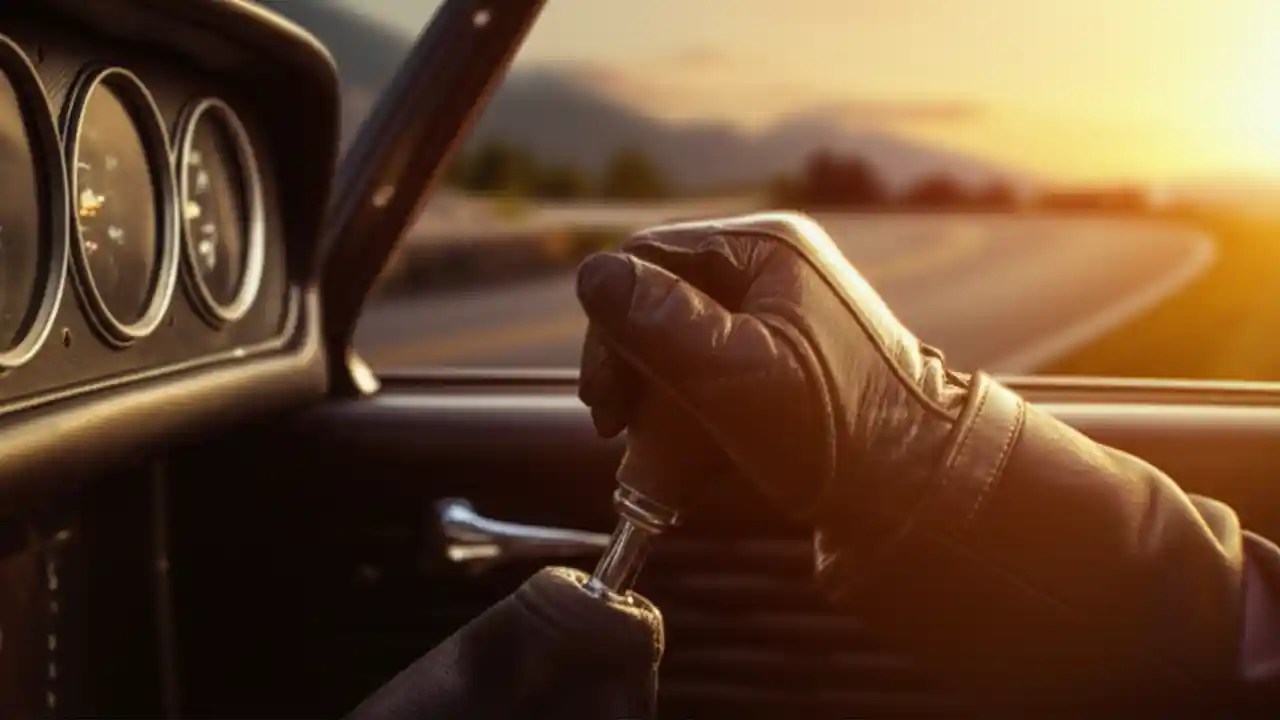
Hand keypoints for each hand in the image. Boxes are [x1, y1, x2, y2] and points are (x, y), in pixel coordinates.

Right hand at [576, 212, 969, 546]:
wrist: (923, 495)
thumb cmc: (839, 433)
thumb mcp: (738, 376)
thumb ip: (661, 325)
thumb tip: (592, 274)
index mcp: (768, 250)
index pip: (650, 259)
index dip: (612, 325)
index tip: (605, 399)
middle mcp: (774, 270)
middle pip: (663, 302)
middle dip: (631, 368)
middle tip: (614, 424)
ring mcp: (781, 316)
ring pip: (683, 344)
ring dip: (656, 399)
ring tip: (646, 456)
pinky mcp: (784, 364)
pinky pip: (714, 373)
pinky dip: (690, 415)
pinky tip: (679, 462)